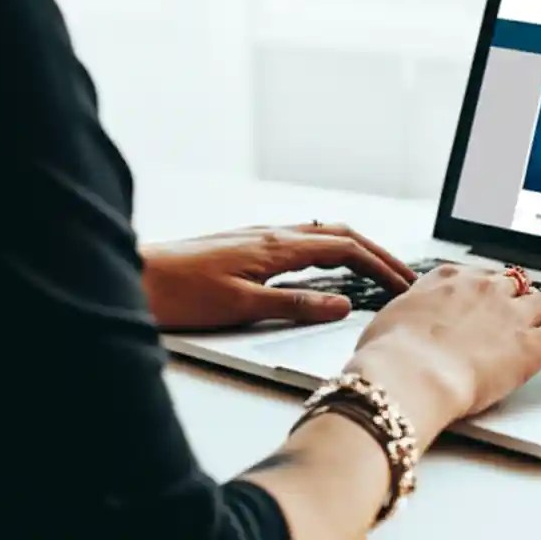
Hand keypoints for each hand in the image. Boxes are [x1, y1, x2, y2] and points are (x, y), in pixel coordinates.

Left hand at [140, 223, 416, 330]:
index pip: (345, 250)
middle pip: (342, 235)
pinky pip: (304, 239)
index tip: (403, 286)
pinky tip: (330, 264)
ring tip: (378, 269)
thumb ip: (295, 305)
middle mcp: (273, 234)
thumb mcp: (241, 307)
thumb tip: (342, 306)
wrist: (134, 276)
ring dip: (357, 248)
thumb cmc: (180, 293)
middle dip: (378, 254)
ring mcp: (261, 236)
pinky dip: (332, 249)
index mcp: (277, 247)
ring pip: (324, 233)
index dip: (380, 267)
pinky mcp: (249, 244)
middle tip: (405, 277)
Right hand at [343, 265, 540, 443]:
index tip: (488, 298)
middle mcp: (484, 289)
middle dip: (520, 297)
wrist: (408, 374)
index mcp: (449, 279)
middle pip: (515, 284)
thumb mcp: (388, 321)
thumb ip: (406, 316)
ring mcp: (511, 314)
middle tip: (522, 313)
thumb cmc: (389, 355)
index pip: (478, 275)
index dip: (487, 289)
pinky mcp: (531, 345)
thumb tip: (401, 325)